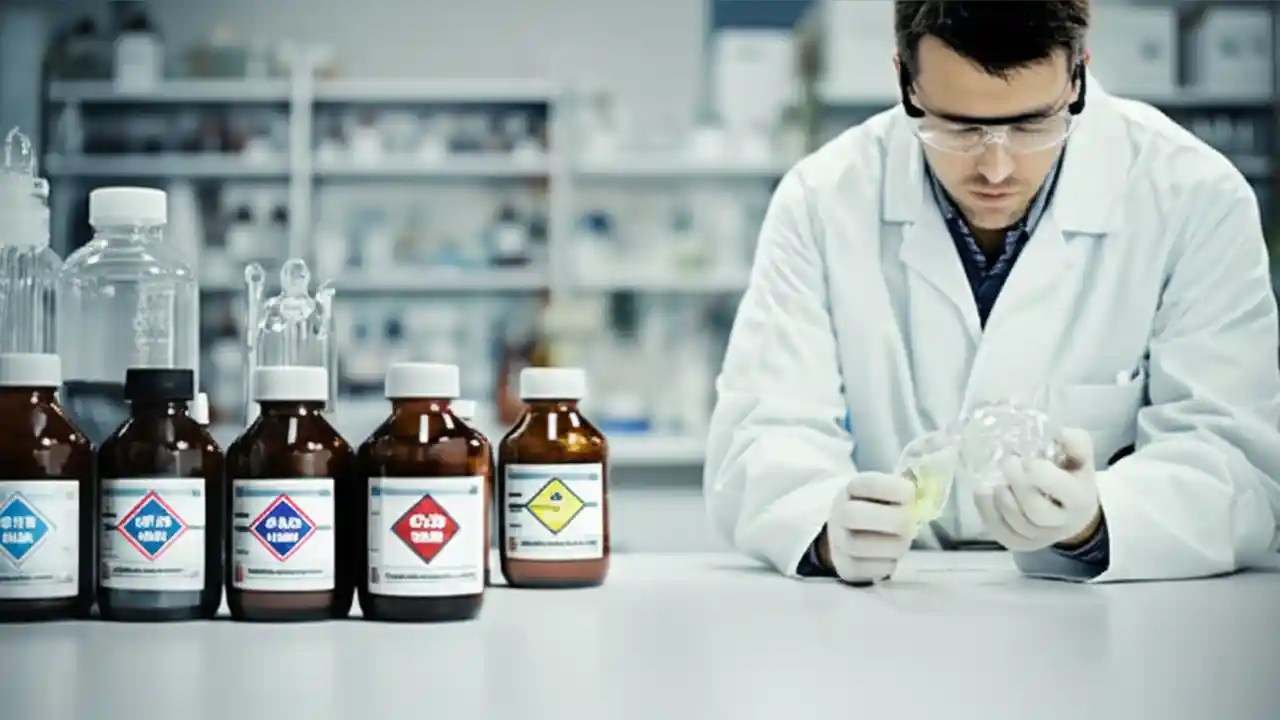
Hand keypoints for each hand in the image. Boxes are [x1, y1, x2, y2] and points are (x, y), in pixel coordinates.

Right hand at [822, 471, 915, 584]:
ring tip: (903, 539)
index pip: (865, 484)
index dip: (892, 487)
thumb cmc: (875, 508)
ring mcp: (838, 542)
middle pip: (855, 515)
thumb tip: (927, 492)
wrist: (845, 531)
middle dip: (893, 519)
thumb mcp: (884, 492)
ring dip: (894, 544)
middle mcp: (838, 514)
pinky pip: (868, 569)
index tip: (911, 492)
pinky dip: (887, 563)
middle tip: (910, 523)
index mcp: (850, 489)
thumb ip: (903, 490)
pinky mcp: (845, 568)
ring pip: (863, 546)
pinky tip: (891, 555)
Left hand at [973, 427, 1100, 552]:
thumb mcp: (1081, 458)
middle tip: (1008, 464)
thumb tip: (1061, 433)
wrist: (1074, 513)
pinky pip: (1002, 533)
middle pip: (1036, 511)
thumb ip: (1076, 443)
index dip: (1039, 473)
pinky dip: (988, 513)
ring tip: (997, 480)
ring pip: (1016, 524)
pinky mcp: (1022, 543)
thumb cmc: (1073, 478)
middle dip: (1017, 485)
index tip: (1026, 459)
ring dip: (1000, 499)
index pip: (1060, 489)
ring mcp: (1041, 537)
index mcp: (1079, 498)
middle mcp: (1062, 523)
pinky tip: (984, 492)